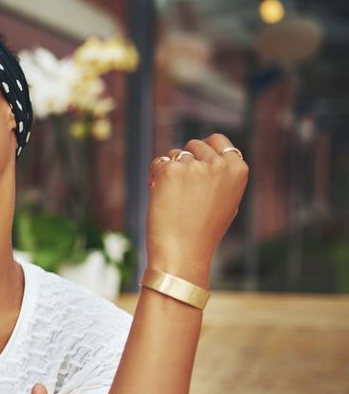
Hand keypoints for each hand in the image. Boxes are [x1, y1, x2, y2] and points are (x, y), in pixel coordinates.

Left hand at [146, 134, 248, 284]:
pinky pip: (159, 163)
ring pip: (175, 154)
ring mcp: (194, 166)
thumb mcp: (227, 201)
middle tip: (183, 189)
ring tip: (174, 198)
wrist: (184, 252)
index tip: (197, 163)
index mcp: (237, 169)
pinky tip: (160, 196)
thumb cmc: (204, 232)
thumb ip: (222, 176)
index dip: (204, 150)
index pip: (218, 140)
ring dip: (170, 170)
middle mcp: (218, 164)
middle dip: (185, 161)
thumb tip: (212, 156)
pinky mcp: (170, 171)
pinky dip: (155, 177)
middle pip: (194, 145)